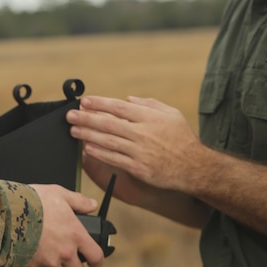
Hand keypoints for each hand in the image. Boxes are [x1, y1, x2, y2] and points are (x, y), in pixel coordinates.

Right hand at [24, 185, 103, 266]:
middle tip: (66, 256)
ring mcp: (47, 261)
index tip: (92, 259)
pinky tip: (29, 254)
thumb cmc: (35, 200)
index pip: (96, 257)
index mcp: (75, 235)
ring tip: (46, 253)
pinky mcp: (30, 265)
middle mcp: (64, 252)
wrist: (8, 211)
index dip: (96, 260)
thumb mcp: (59, 193)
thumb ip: (78, 201)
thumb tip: (92, 205)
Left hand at [68, 95, 200, 192]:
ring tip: (73, 131)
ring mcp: (140, 151)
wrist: (195, 167)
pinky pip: (114, 159)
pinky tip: (87, 148)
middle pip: (108, 123)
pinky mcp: (139, 168)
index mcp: (150, 117)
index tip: (84, 101)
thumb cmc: (182, 138)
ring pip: (108, 141)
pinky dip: (99, 153)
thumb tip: (127, 99)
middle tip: (71, 115)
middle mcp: (143, 133)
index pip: (118, 107)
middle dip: (86, 118)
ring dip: (88, 135)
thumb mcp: (171, 114)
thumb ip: (148, 104)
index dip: (99, 104)